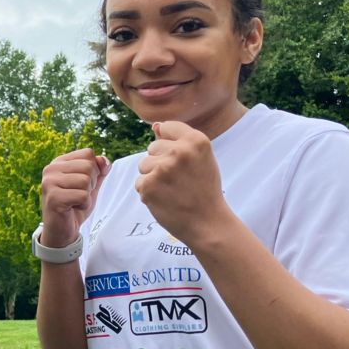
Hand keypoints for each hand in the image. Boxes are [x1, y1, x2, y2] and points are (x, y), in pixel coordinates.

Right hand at [39, 148, 109, 247]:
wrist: (63, 230)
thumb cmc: (75, 206)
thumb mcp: (90, 185)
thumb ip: (99, 170)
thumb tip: (104, 159)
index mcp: (59, 162)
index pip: (88, 153)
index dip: (94, 170)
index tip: (82, 184)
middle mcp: (51, 169)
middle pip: (88, 166)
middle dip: (91, 183)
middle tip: (79, 195)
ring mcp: (49, 183)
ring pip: (86, 180)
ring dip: (87, 195)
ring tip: (75, 201)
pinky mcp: (53, 198)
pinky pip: (83, 195)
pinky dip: (84, 204)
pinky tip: (73, 208)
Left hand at [136, 122, 232, 244]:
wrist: (208, 223)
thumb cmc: (203, 189)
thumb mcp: (201, 159)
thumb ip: (179, 140)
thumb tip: (155, 126)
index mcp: (196, 140)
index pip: (166, 127)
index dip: (170, 144)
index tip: (181, 160)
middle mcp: (179, 151)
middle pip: (152, 147)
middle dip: (160, 162)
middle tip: (179, 180)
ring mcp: (162, 168)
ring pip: (143, 165)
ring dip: (152, 177)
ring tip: (172, 189)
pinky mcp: (148, 185)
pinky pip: (140, 182)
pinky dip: (149, 192)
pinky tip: (165, 199)